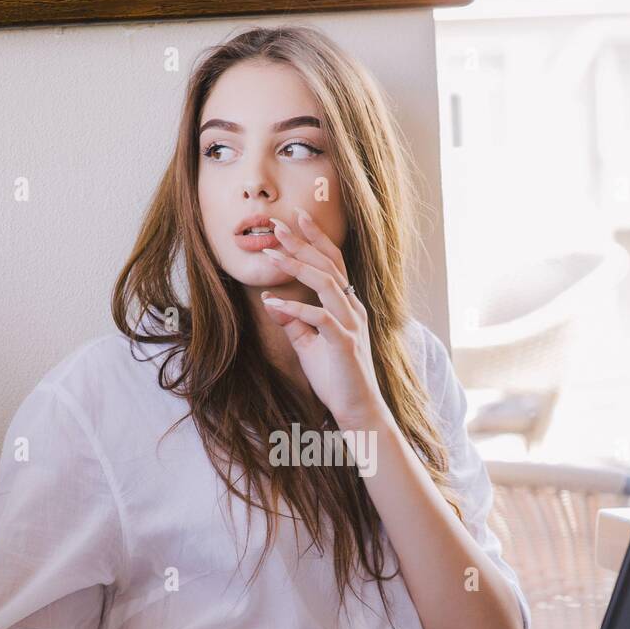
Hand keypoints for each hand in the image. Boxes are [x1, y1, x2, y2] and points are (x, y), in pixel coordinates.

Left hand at [260, 208, 385, 428]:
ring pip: (326, 284)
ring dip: (298, 266)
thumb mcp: (309, 345)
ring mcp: (351, 325)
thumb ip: (294, 323)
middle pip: (329, 265)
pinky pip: (319, 319)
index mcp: (347, 306)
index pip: (333, 264)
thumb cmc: (336, 378)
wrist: (357, 410)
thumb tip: (272, 303)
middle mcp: (353, 309)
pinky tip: (273, 304)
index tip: (296, 218)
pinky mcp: (345, 344)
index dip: (316, 239)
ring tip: (272, 254)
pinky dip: (295, 309)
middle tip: (278, 225)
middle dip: (303, 243)